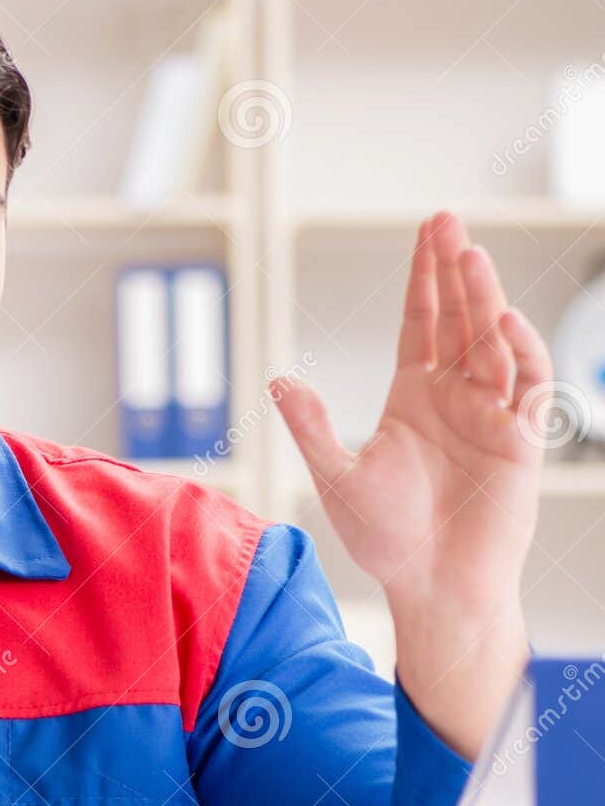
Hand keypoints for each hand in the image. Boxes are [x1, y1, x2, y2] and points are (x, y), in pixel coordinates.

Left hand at [271, 211, 544, 757]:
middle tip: (448, 220)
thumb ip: (311, 426)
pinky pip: (526, 386)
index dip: (423, 279)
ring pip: (492, 342)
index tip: (428, 233)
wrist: (432, 585)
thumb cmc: (384, 539)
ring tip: (469, 255)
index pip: (420, 324)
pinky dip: (518, 352)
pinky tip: (499, 320)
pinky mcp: (521, 441)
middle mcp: (454, 397)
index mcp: (412, 398)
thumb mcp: (337, 476)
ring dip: (482, 299)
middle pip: (458, 318)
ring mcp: (490, 415)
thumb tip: (278, 380)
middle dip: (455, 270)